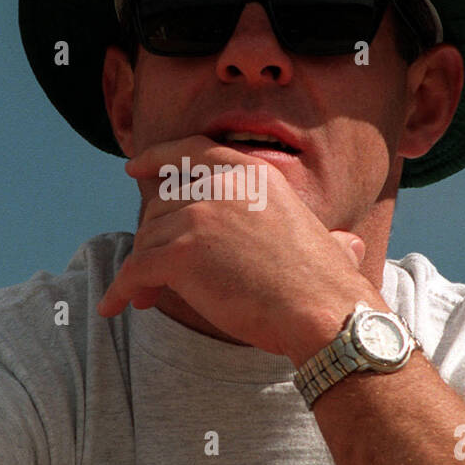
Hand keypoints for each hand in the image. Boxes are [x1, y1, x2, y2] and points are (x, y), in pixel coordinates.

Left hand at [96, 135, 383, 360]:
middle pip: (161, 206)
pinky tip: (115, 307)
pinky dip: (120, 289)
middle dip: (153, 238)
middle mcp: (220, 186)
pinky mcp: (180, 253)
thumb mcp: (323, 238)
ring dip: (141, 270)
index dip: (157, 157)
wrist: (323, 312)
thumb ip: (320, 234)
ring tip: (147, 297)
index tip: (134, 167)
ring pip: (146, 240)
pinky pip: (134, 270)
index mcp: (251, 174)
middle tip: (152, 273)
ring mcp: (198, 216)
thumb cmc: (329, 288)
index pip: (190, 152)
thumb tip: (349, 245)